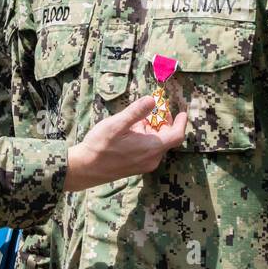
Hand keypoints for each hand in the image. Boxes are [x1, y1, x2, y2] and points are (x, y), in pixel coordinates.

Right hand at [64, 95, 187, 191]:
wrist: (85, 169)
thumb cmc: (100, 146)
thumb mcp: (116, 124)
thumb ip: (136, 112)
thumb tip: (152, 99)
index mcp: (151, 148)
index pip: (177, 135)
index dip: (181, 122)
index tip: (182, 111)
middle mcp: (151, 158)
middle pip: (167, 138)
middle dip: (164, 122)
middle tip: (156, 107)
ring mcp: (144, 164)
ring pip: (157, 143)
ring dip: (153, 129)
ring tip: (140, 117)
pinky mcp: (137, 166)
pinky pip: (149, 149)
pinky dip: (146, 137)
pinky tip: (133, 130)